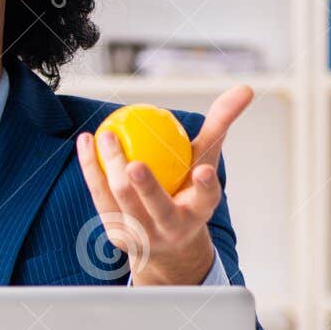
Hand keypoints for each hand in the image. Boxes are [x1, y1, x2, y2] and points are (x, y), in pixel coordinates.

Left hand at [76, 85, 253, 285]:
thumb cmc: (188, 187)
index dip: (205, 187)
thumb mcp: (205, 158)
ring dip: (109, 167)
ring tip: (105, 135)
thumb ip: (220, 125)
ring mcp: (142, 234)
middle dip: (146, 188)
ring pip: (122, 199)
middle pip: (157, 205)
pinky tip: (86, 141)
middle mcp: (172, 227)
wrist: (166, 242)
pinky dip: (90, 167)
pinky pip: (99, 195)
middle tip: (133, 162)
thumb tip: (245, 88)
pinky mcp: (116, 234)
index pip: (207, 197)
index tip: (202, 172)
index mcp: (200, 210)